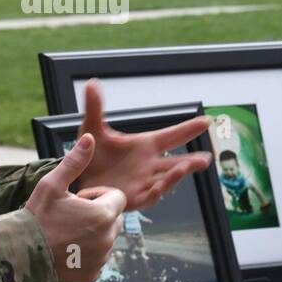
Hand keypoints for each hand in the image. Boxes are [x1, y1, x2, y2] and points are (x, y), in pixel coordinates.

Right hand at [25, 133, 127, 281]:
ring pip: (106, 238)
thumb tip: (89, 139)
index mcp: (103, 214)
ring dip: (93, 233)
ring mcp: (101, 259)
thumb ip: (75, 162)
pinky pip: (98, 257)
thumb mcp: (52, 184)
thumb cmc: (36, 218)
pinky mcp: (92, 274)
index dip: (98, 195)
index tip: (78, 199)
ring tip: (66, 232)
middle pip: (115, 218)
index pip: (117, 197)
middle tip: (71, 215)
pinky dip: (87, 253)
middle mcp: (107, 239)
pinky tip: (66, 249)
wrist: (20, 256)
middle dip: (98, 213)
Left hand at [73, 79, 213, 210]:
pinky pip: (146, 197)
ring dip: (176, 176)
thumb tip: (92, 83)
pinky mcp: (131, 198)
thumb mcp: (92, 129)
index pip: (171, 136)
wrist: (75, 179)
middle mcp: (148, 165)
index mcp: (144, 146)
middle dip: (191, 162)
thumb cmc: (90, 154)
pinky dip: (154, 193)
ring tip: (185, 167)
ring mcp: (142, 183)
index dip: (188, 129)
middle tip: (206, 158)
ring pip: (165, 181)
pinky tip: (158, 189)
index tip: (206, 121)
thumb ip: (95, 107)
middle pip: (175, 163)